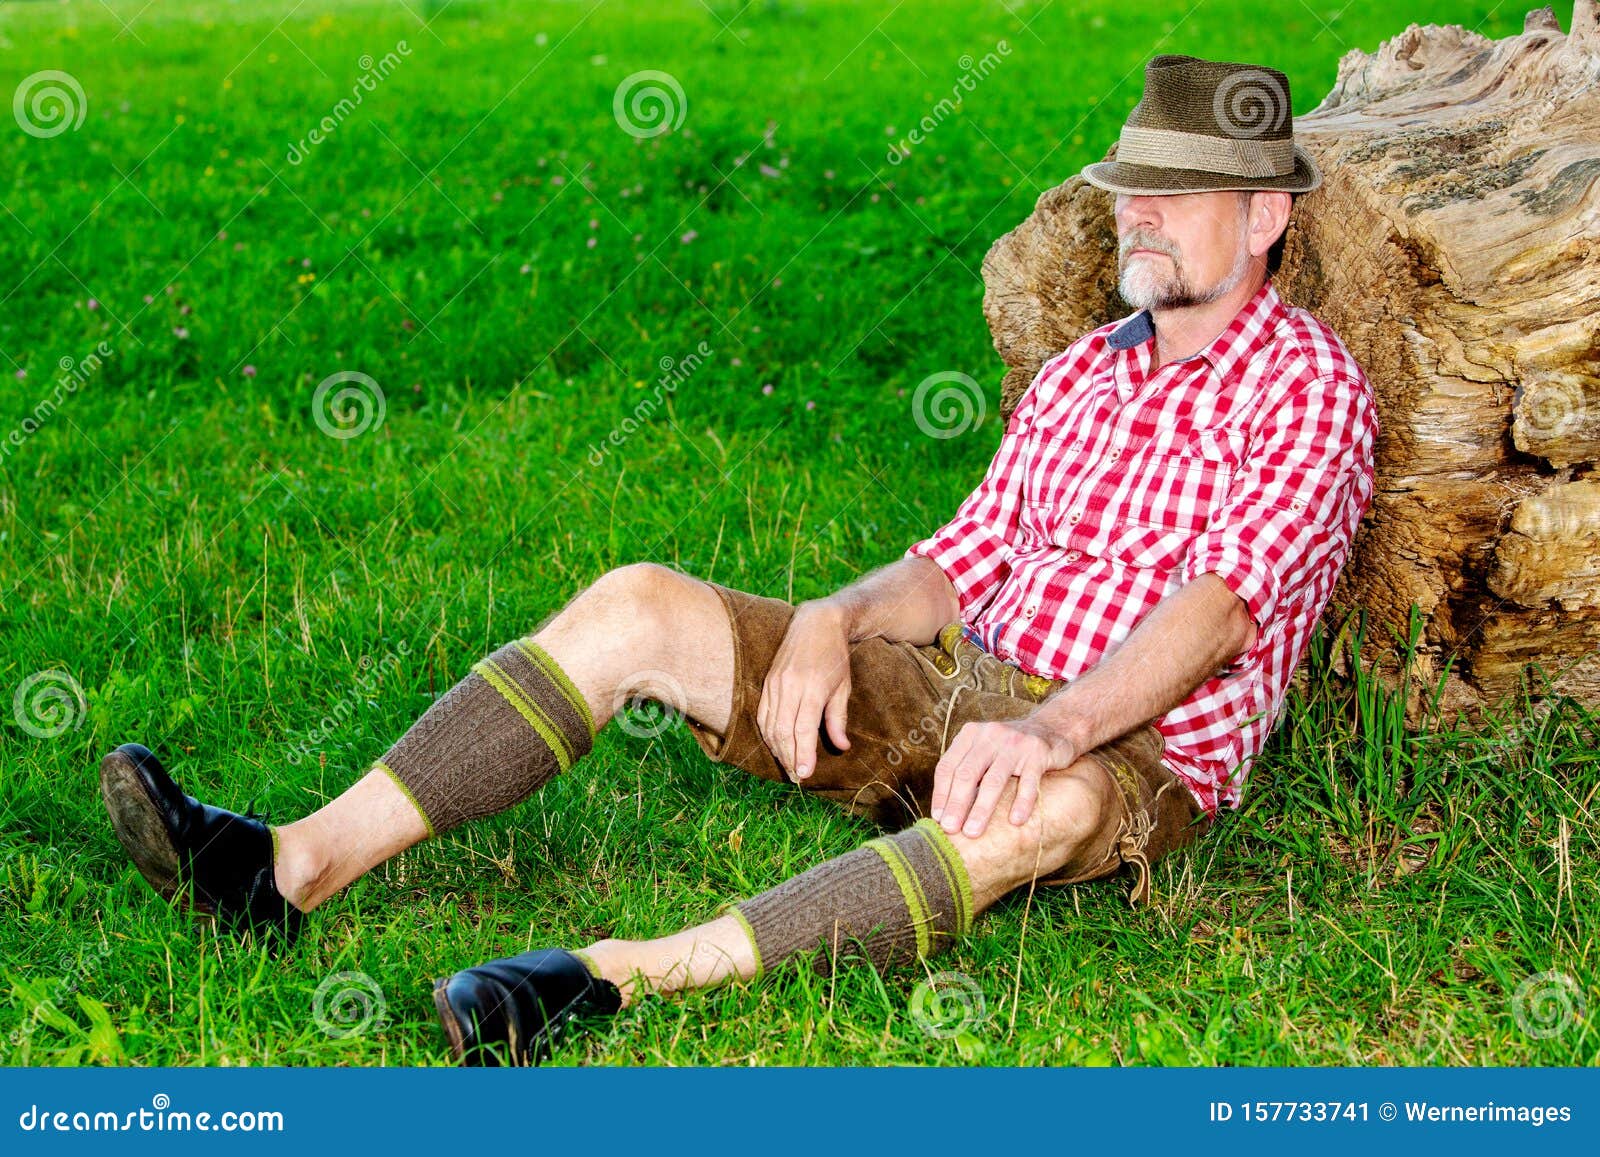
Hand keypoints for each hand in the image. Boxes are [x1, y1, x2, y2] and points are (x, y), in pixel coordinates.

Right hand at [756, 601, 852, 780]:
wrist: (816, 623)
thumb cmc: (835, 656)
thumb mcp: (843, 687)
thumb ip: (839, 719)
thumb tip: (842, 747)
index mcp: (813, 688)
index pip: (803, 729)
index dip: (803, 754)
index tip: (805, 774)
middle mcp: (790, 686)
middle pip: (783, 732)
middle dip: (789, 758)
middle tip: (797, 777)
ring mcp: (776, 684)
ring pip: (770, 725)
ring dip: (777, 749)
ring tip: (788, 766)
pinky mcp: (767, 682)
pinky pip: (762, 714)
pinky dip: (768, 734)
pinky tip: (776, 746)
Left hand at [931, 714, 1078, 837]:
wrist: (1053, 728)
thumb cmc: (1010, 749)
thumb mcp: (984, 750)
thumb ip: (966, 770)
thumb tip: (944, 811)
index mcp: (970, 735)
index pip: (948, 766)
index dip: (940, 794)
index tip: (937, 819)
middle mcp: (990, 736)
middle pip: (967, 774)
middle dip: (956, 804)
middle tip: (950, 829)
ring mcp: (1015, 743)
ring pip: (994, 781)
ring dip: (981, 809)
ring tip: (973, 832)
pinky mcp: (1038, 753)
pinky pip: (1028, 782)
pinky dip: (1021, 803)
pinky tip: (1015, 821)